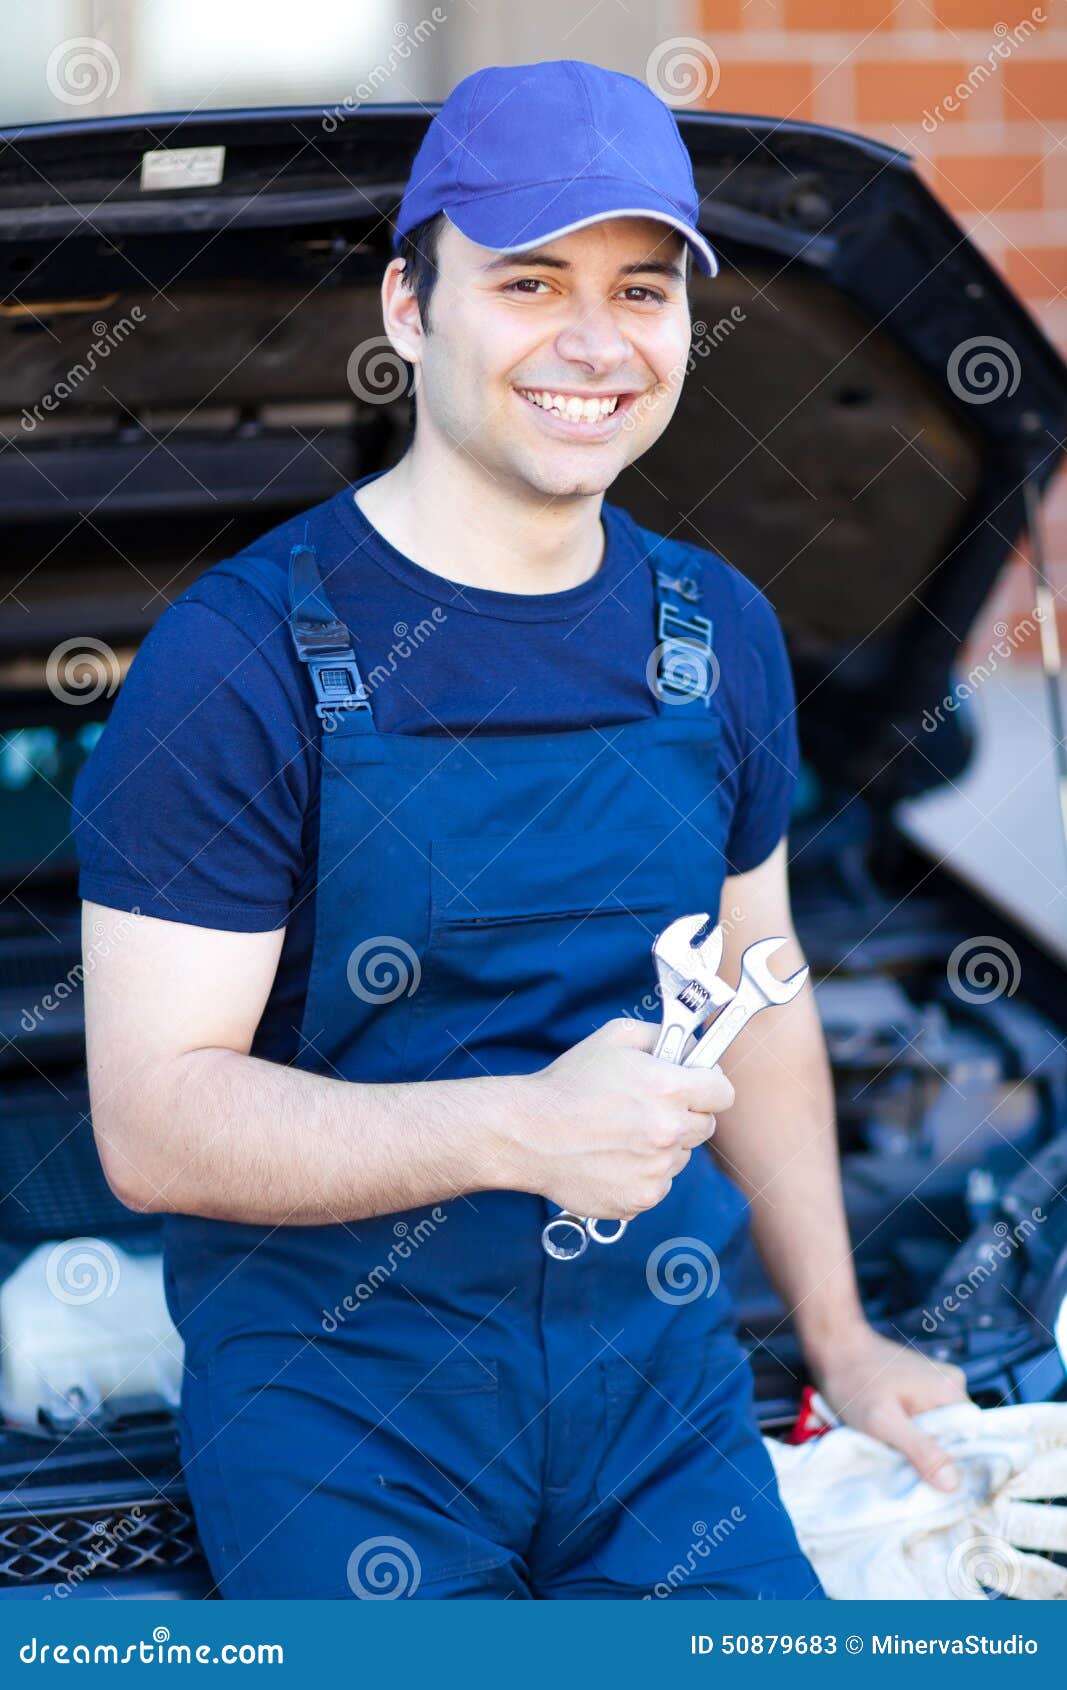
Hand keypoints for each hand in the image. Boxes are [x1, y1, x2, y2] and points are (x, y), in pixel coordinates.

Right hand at [513, 1017, 734, 1220]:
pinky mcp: (641, 1198)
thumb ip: (659, 1036)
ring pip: (680, 1157)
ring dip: (663, 1146)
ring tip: (622, 1135)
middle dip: (686, 1115)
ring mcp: (657, 1170)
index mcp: (668, 1088)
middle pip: (705, 1127)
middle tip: (652, 1109)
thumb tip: (688, 1045)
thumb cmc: (568, 1083)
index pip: (723, 1093)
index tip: (698, 1086)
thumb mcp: (614, 1037)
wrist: (528, 1133)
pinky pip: (658, 1183)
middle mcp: (669, 1131)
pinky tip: (612, 1158)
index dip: (710, 1086)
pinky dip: (642, 1173)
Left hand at [810, 1323, 971, 1490]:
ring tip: (888, 1449)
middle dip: (928, 1457)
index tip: (925, 1483)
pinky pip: (922, 1422)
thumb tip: (954, 1484)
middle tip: (899, 1465)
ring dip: (914, 1446)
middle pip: (951, 1439)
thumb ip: (920, 1450)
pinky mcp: (919, 1389)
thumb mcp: (883, 1421)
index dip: (950, 1468)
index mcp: (952, 1390)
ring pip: (934, 1433)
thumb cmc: (854, 1381)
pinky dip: (906, 1433)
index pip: (969, 1443)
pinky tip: (887, 1436)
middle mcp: (951, 1386)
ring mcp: (935, 1386)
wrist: (832, 1347)